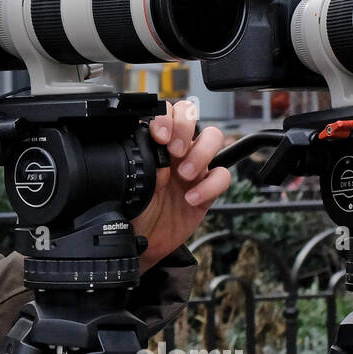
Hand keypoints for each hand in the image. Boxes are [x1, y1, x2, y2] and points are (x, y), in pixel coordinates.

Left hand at [132, 100, 231, 270]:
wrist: (142, 240)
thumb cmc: (132, 211)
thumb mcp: (130, 184)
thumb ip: (139, 162)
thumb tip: (148, 145)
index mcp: (155, 144)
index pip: (168, 112)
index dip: (167, 117)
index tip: (159, 135)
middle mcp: (177, 150)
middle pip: (193, 116)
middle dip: (185, 128)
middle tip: (174, 151)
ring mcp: (195, 168)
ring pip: (213, 138)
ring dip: (201, 153)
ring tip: (185, 175)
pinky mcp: (208, 190)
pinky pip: (223, 176)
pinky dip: (210, 186)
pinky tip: (192, 198)